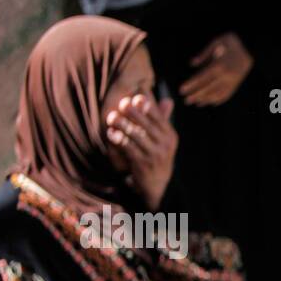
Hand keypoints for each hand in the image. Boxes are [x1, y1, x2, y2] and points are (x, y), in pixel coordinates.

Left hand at [106, 94, 176, 209]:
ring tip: (112, 116)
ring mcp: (154, 155)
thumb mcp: (164, 139)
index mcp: (170, 136)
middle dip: (134, 112)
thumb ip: (163, 119)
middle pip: (147, 124)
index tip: (136, 95)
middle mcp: (165, 145)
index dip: (148, 105)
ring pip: (137, 136)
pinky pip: (129, 149)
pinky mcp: (143, 164)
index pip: (159, 117)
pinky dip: (119, 140)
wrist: (158, 185)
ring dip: (123, 125)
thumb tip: (168, 99)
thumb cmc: (158, 156)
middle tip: (121, 103)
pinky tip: (111, 133)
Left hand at [180, 32, 252, 106]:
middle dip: (196, 95)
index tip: (182, 90)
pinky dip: (218, 100)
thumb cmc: (231, 43)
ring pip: (217, 94)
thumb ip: (204, 54)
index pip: (202, 78)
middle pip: (208, 88)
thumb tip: (192, 64)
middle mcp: (225, 76)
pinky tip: (211, 103)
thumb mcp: (217, 42)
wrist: (250, 48)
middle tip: (186, 100)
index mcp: (219, 65)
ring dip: (205, 100)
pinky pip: (226, 95)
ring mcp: (231, 81)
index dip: (191, 85)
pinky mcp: (236, 84)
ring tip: (196, 103)